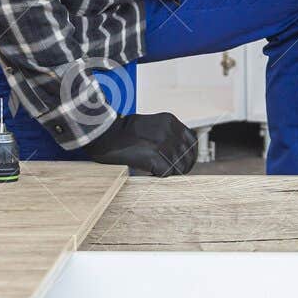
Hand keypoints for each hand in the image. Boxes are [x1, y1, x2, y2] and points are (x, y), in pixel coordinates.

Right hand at [82, 112, 197, 177]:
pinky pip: (166, 173)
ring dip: (169, 172)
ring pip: (179, 167)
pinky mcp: (155, 157)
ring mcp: (163, 144)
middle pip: (188, 156)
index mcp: (170, 121)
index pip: (192, 140)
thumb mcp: (151, 124)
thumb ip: (166, 134)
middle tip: (171, 172)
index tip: (184, 162)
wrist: (106, 134)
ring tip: (156, 171)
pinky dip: (159, 175)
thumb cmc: (123, 131)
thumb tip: (178, 153)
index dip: (189, 154)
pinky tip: (149, 172)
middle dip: (182, 167)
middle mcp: (170, 131)